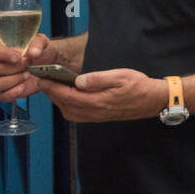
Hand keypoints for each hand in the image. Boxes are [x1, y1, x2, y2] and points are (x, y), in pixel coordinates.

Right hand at [0, 33, 55, 102]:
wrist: (50, 65)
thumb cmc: (43, 51)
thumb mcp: (43, 42)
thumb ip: (37, 44)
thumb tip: (33, 52)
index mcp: (8, 49)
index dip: (3, 54)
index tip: (17, 57)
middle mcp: (4, 64)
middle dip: (15, 68)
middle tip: (28, 65)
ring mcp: (6, 78)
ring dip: (13, 80)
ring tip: (27, 75)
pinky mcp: (11, 90)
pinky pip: (3, 96)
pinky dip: (12, 93)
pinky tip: (23, 87)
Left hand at [35, 69, 166, 122]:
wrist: (152, 101)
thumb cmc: (138, 86)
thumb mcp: (120, 76)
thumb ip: (98, 78)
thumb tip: (78, 80)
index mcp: (97, 101)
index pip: (68, 95)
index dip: (52, 87)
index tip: (42, 78)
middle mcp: (94, 112)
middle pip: (65, 106)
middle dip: (52, 94)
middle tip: (44, 80)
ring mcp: (96, 116)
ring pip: (69, 112)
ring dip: (59, 101)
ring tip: (54, 87)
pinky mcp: (99, 117)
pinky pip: (77, 115)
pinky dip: (68, 106)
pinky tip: (69, 97)